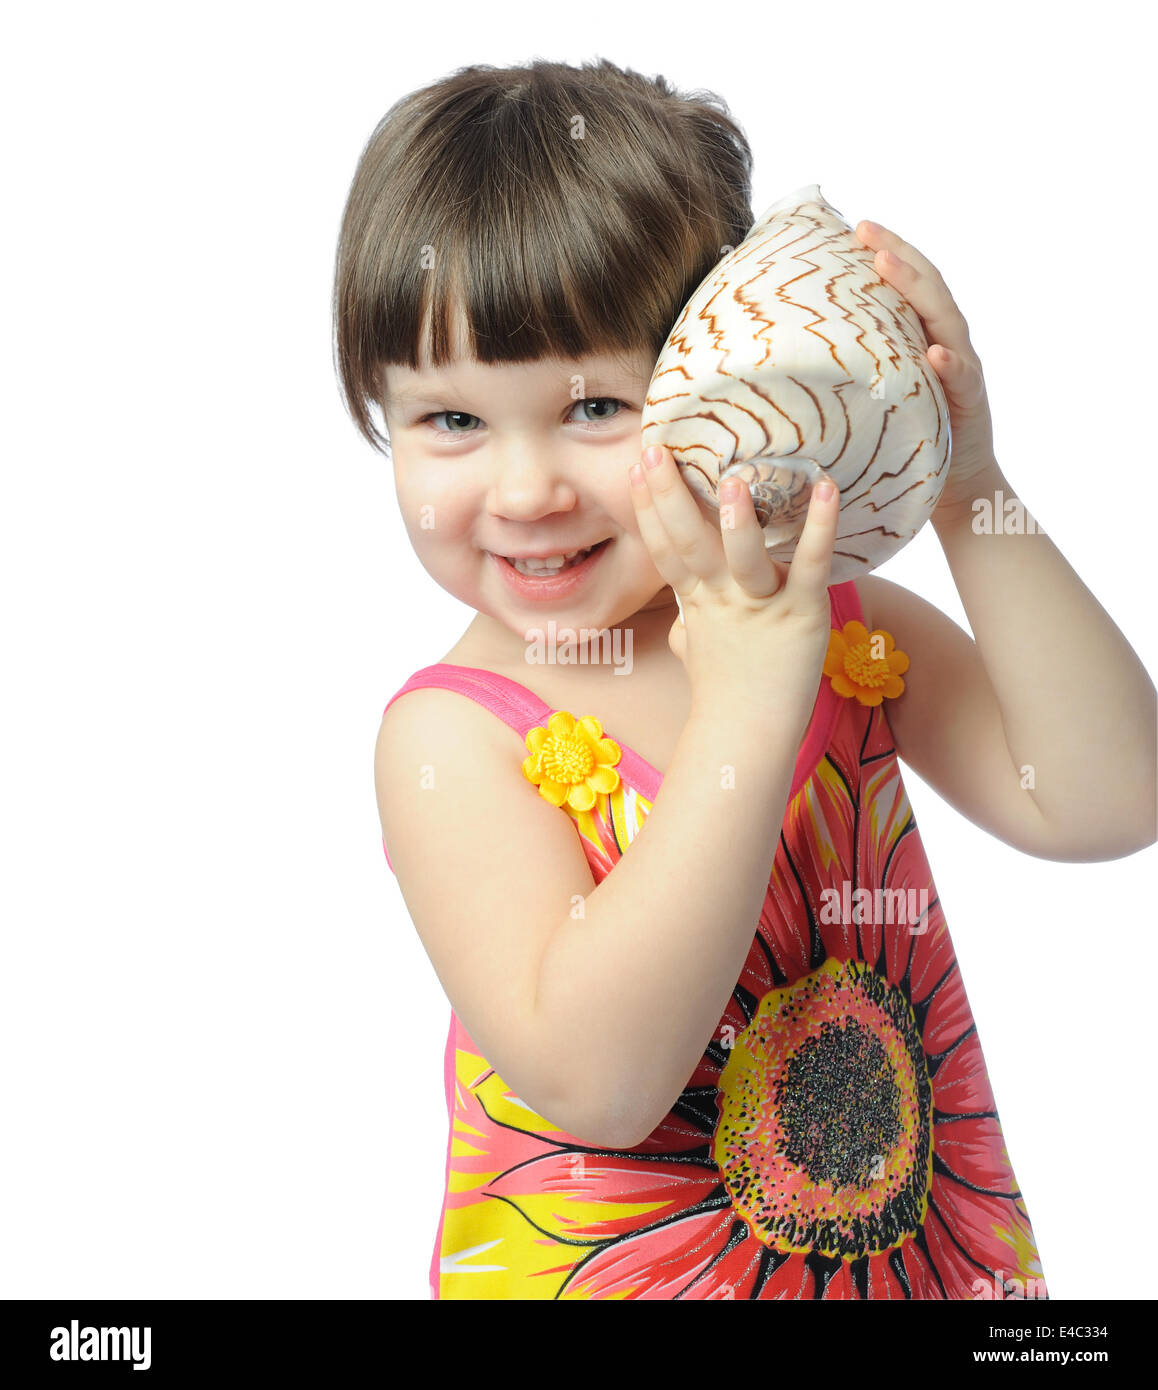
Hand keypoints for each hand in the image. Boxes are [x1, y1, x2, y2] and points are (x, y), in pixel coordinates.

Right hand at [628, 446, 840, 738]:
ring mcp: (761, 607)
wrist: (749, 736)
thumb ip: (689, 630)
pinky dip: (820, 528)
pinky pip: (809, 566)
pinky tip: (827, 489)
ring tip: (732, 480)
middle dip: (669, 496)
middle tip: (653, 451)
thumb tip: (681, 629)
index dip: (648, 509)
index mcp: (698, 602)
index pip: (666, 549)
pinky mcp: (802, 614)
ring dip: (736, 520)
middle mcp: (723, 600)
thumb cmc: (726, 695)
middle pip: (690, 543)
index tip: (637, 469)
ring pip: (744, 558)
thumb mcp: (697, 654)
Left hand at [855, 219, 1001, 519]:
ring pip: (946, 320)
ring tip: (886, 265)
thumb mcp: (877, 397)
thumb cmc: (906, 440)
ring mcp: (963, 370)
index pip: (908, 284)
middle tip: (863, 228)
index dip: (886, 251)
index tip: (852, 226)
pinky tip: (935, 354)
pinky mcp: (970, 405)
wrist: (956, 488)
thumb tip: (796, 359)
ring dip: (916, 289)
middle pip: (927, 286)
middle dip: (897, 253)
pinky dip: (950, 364)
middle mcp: (948, 343)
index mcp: (924, 338)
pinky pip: (962, 379)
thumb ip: (856, 369)